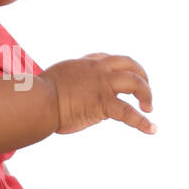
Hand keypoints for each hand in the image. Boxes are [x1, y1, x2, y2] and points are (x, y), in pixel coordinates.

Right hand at [41, 53, 155, 135]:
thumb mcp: (56, 81)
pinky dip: (142, 122)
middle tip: (145, 89)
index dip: (119, 68)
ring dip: (146, 94)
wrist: (37, 101)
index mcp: (84, 64)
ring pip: (135, 83)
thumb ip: (69, 83)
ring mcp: (102, 85)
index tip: (122, 76)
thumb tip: (73, 97)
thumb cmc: (38, 96)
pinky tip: (152, 129)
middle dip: (142, 75)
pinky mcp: (103, 103)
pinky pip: (128, 112)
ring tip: (149, 107)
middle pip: (129, 64)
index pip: (109, 59)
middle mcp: (97, 70)